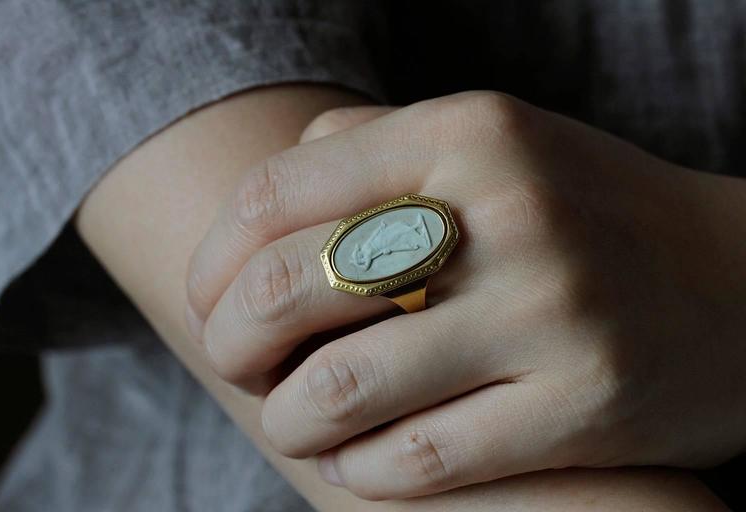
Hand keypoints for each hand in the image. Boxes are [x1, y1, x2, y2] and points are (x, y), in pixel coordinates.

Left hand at [185, 92, 745, 499]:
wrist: (742, 282)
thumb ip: (371, 151)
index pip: (275, 196)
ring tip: (293, 418)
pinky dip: (359, 469)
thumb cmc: (583, 213)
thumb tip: (259, 208)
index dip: (215, 261)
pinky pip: (418, 461)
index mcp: (469, 132)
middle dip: (232, 342)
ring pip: (340, 390)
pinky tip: (355, 458)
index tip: (211, 300)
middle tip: (237, 362)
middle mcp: (509, 211)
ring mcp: (550, 313)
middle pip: (288, 288)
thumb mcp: (488, 145)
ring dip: (288, 419)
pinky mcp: (584, 407)